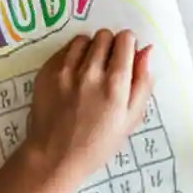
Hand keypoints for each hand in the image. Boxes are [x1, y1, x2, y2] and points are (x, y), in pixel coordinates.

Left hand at [23, 30, 152, 181]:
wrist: (55, 157)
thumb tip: (146, 50)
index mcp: (115, 84)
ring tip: (88, 69)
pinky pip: (64, 50)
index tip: (125, 57)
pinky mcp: (46, 72)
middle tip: (106, 67)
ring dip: (89, 49)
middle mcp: (90, 72)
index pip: (125, 40)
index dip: (128, 45)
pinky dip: (71, 57)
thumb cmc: (98, 143)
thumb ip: (142, 83)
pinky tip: (73, 76)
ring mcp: (65, 70)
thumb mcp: (131, 119)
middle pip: (104, 35)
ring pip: (83, 39)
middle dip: (110, 46)